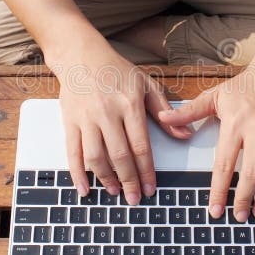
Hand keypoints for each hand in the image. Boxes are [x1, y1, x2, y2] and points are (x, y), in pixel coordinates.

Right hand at [56, 48, 191, 204]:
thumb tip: (184, 135)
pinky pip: (73, 152)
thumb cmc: (116, 70)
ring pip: (96, 157)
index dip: (147, 171)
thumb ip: (165, 111)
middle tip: (135, 199)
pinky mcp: (70, 121)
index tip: (151, 188)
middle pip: (120, 155)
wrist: (80, 56)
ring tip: (115, 192)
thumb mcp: (146, 84)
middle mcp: (108, 112)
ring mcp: (87, 118)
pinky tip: (84, 189)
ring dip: (106, 179)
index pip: (141, 146)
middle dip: (129, 181)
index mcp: (130, 104)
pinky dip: (77, 174)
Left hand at [158, 61, 254, 221]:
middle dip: (244, 199)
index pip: (224, 163)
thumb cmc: (245, 86)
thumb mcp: (215, 96)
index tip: (215, 209)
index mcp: (235, 123)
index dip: (220, 190)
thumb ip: (189, 111)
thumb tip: (162, 117)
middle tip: (238, 217)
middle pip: (251, 172)